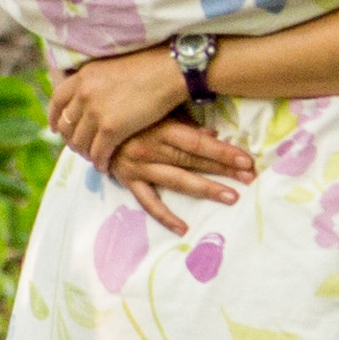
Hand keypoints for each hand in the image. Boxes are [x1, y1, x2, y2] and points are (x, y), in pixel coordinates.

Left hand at [45, 44, 190, 169]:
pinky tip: (105, 165)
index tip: (56, 128)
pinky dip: (100, 162)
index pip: (56, 101)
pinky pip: (98, 153)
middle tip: (80, 148)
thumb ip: (94, 82)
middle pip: (67, 125)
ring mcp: (96, 112)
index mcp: (82, 77)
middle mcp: (83, 94)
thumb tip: (88, 101)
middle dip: (72, 140)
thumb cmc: (148, 67)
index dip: (54, 118)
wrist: (168, 70)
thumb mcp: (110, 67)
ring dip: (86, 154)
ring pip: (80, 143)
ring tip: (94, 158)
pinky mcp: (111, 128)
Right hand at [101, 112, 257, 229]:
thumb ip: (184, 124)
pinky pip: (148, 202)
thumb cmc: (129, 111)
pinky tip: (183, 228)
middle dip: (223, 169)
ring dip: (206, 188)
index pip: (199, 142)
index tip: (246, 159)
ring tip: (231, 197)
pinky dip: (165, 216)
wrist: (89, 120)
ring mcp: (138, 166)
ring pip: (177, 181)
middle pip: (193, 161)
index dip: (224, 151)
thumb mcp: (157, 111)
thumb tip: (212, 136)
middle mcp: (150, 148)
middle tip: (249, 177)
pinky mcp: (127, 180)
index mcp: (161, 128)